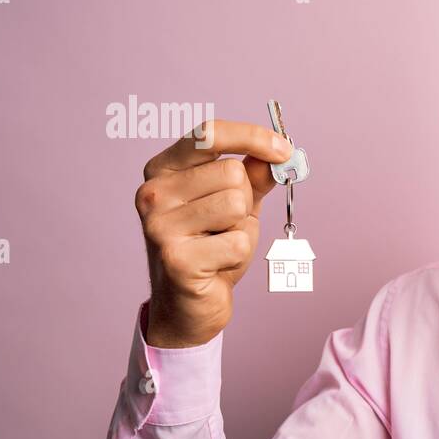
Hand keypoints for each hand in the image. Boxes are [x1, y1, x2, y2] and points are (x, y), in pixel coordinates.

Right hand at [136, 120, 292, 347]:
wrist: (189, 304)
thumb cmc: (211, 248)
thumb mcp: (236, 205)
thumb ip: (254, 176)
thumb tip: (277, 154)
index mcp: (162, 170)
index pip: (209, 133)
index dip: (253, 137)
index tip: (284, 150)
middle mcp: (153, 193)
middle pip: (232, 172)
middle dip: (245, 200)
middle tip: (225, 226)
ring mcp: (160, 226)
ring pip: (236, 204)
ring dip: (241, 228)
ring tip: (220, 244)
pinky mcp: (176, 259)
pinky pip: (238, 241)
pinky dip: (239, 255)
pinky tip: (217, 265)